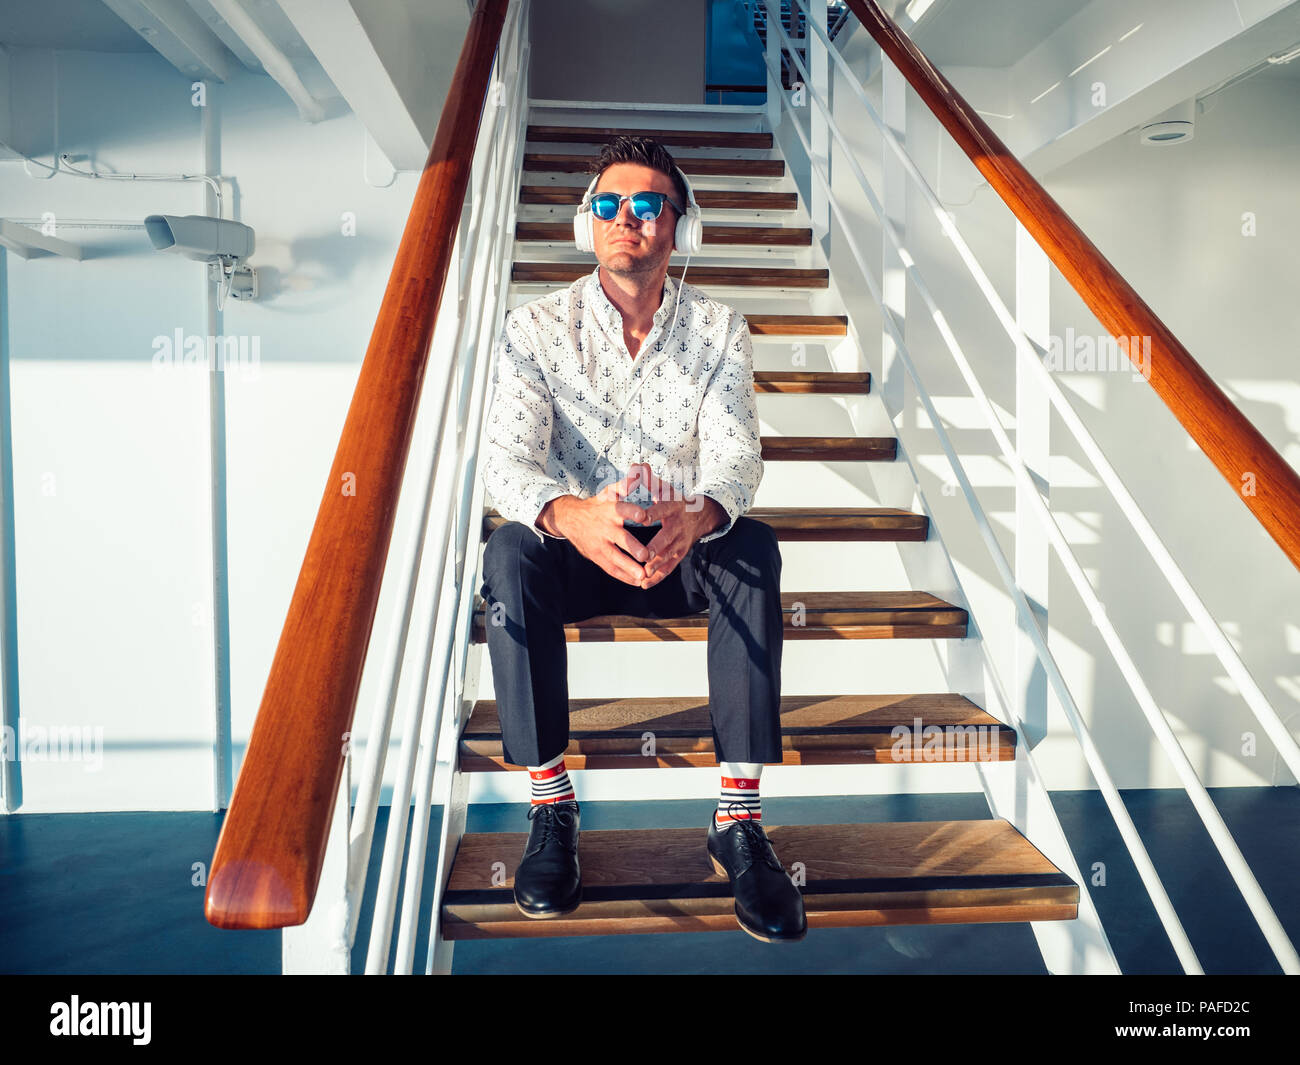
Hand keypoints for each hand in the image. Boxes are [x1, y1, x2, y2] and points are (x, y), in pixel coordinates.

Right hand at [537, 467, 656, 585]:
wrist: (570, 519)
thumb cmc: (597, 505)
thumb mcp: (610, 492)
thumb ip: (627, 483)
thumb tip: (641, 468)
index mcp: (611, 510)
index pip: (623, 509)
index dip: (633, 512)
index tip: (645, 516)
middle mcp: (606, 528)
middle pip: (621, 539)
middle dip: (633, 548)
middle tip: (646, 556)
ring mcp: (601, 544)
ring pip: (616, 558)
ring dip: (629, 568)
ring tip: (643, 576)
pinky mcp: (597, 556)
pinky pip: (611, 569)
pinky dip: (624, 576)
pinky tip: (637, 581)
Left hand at [637, 467, 725, 589]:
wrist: (702, 515)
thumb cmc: (677, 501)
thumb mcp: (666, 489)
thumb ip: (650, 480)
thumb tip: (638, 466)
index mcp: (672, 508)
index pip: (661, 510)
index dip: (652, 513)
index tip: (641, 517)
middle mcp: (677, 526)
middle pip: (666, 538)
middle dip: (655, 547)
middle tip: (644, 555)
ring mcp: (680, 542)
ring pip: (668, 555)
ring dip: (656, 566)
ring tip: (643, 575)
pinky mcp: (680, 553)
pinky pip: (669, 567)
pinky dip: (658, 577)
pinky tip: (645, 584)